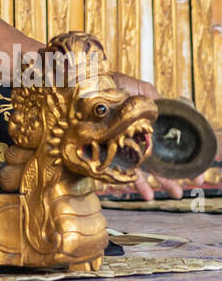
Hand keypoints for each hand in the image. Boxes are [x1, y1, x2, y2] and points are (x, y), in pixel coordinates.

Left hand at [110, 72, 188, 200]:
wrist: (85, 87)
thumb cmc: (110, 86)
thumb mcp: (136, 89)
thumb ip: (151, 98)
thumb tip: (165, 105)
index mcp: (143, 126)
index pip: (165, 144)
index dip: (180, 157)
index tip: (195, 170)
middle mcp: (134, 138)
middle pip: (158, 160)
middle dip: (173, 175)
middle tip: (189, 186)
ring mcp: (122, 147)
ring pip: (144, 168)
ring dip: (161, 182)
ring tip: (175, 193)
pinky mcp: (108, 154)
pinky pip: (123, 171)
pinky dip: (136, 183)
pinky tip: (148, 195)